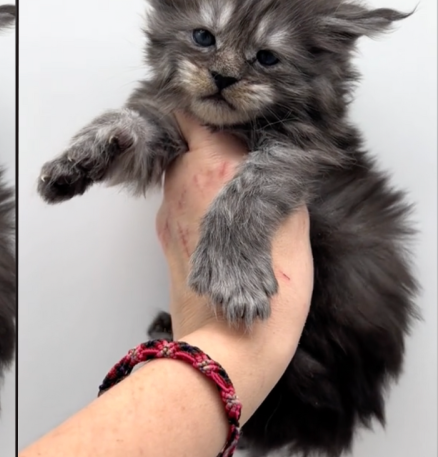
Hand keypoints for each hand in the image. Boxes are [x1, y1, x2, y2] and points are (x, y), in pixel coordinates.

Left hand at [156, 111, 313, 418]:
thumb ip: (276, 183)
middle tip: (240, 144)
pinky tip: (225, 217)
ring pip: (181, 173)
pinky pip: (180, 203)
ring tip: (238, 184)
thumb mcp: (291, 225)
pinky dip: (198, 200)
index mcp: (212, 170)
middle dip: (208, 139)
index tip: (230, 108)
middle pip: (186, 142)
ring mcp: (168, 213)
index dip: (209, 108)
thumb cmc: (267, 289)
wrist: (226, 347)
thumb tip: (271, 162)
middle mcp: (181, 186)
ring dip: (203, 171)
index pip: (195, 116)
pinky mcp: (165, 238)